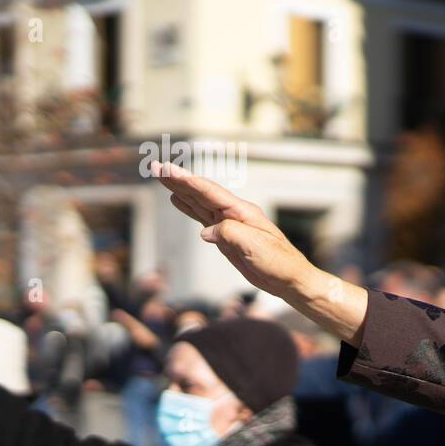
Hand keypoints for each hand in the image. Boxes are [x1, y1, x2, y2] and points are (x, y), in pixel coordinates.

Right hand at [152, 161, 312, 300]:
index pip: (209, 192)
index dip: (186, 180)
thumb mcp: (254, 246)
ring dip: (180, 190)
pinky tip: (177, 199)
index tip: (167, 169)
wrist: (289, 279)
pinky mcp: (226, 237)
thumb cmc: (278, 262)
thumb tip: (205, 232)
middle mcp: (235, 214)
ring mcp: (230, 224)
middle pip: (201, 193)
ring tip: (162, 176)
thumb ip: (229, 233)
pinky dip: (189, 208)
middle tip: (155, 166)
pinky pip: (203, 218)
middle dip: (178, 180)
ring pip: (200, 203)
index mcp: (243, 212)